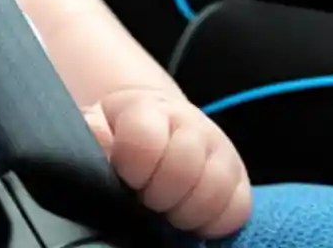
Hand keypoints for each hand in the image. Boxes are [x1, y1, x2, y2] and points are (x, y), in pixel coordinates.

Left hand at [83, 88, 252, 238]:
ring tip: (166, 210)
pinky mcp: (239, 176)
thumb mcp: (96, 126)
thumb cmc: (120, 133)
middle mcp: (191, 123)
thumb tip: (102, 143)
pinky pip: (238, 209)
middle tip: (145, 197)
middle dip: (158, 194)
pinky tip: (189, 218)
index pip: (146, 140)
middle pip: (184, 167)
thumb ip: (92, 133)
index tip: (128, 177)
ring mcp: (219, 148)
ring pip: (215, 188)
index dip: (134, 168)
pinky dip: (212, 222)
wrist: (154, 126)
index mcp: (149, 109)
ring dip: (185, 211)